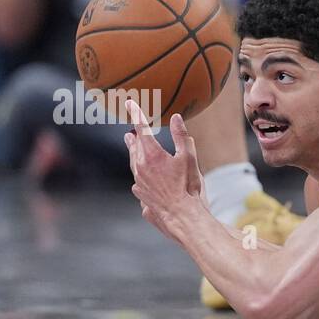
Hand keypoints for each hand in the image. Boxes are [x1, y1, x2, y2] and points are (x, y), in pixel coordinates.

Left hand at [124, 100, 204, 237]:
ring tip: (131, 145)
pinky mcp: (140, 193)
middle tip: (131, 130)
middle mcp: (140, 166)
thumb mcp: (189, 158)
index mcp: (152, 154)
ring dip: (133, 152)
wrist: (180, 214)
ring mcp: (138, 181)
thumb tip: (177, 118)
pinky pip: (137, 178)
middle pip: (134, 146)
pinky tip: (142, 174)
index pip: (141, 128)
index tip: (130, 103)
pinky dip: (138, 170)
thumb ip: (182, 136)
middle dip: (133, 136)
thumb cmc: (188, 186)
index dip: (136, 114)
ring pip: (133, 162)